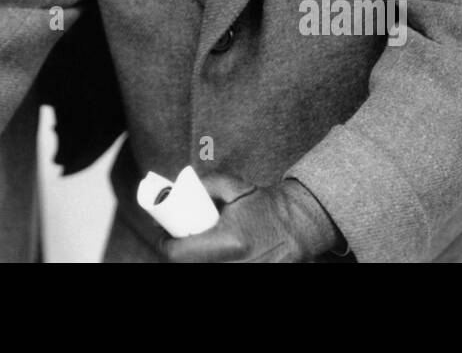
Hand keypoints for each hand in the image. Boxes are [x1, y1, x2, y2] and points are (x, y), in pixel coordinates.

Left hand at [160, 174, 343, 262]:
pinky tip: (211, 256)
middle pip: (189, 266)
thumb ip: (206, 184)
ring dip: (195, 260)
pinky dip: (212, 264)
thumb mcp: (234, 187)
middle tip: (177, 240)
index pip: (179, 254)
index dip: (164, 244)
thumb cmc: (265, 205)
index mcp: (229, 242)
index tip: (163, 236)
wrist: (298, 225)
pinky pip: (221, 272)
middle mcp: (236, 265)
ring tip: (194, 247)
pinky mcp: (253, 277)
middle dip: (180, 253)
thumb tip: (178, 189)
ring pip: (202, 270)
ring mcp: (245, 274)